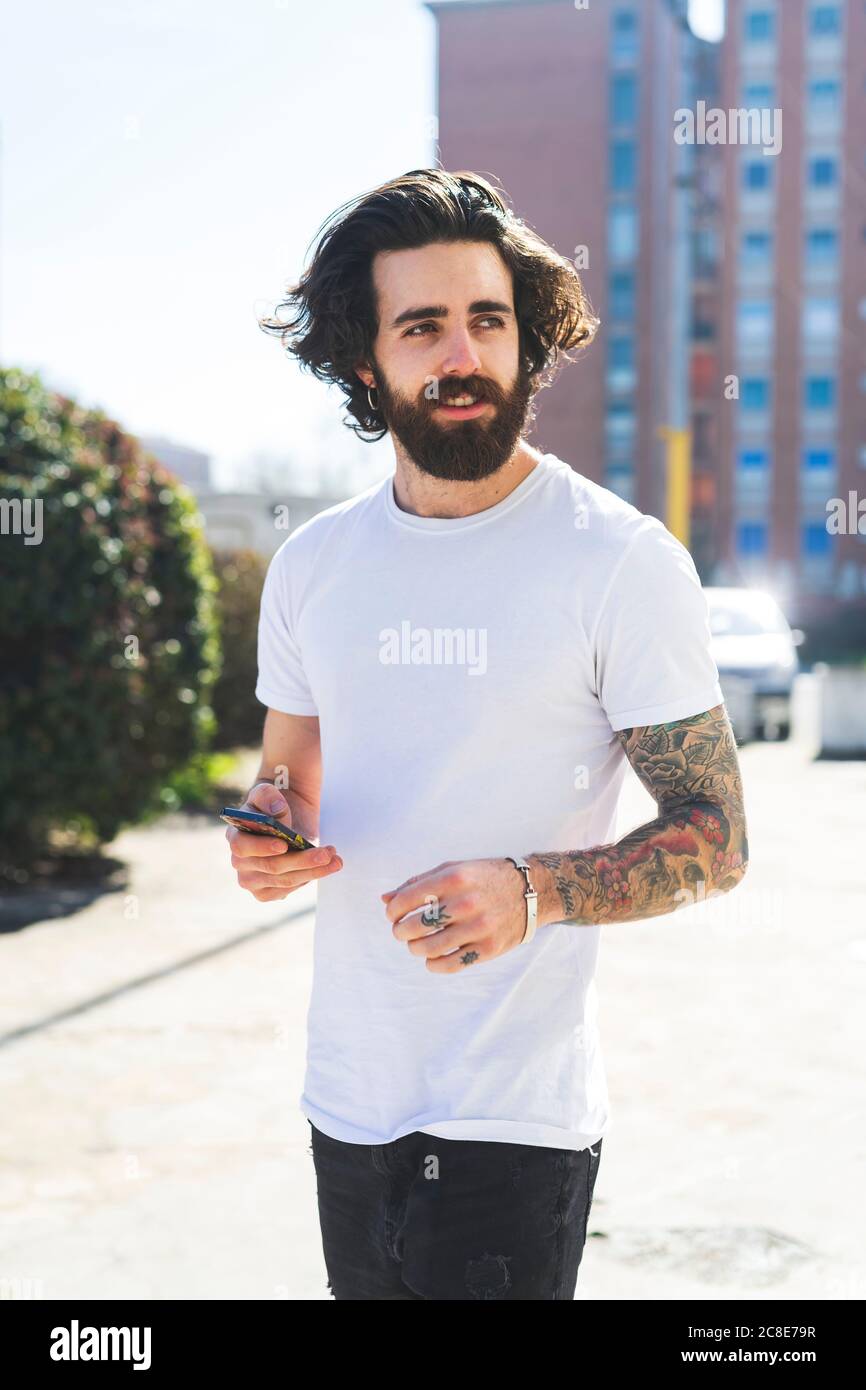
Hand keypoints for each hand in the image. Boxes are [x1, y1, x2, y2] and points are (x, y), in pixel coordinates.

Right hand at [226, 781, 342, 900]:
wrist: (285, 815)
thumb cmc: (273, 803)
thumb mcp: (268, 791)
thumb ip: (267, 796)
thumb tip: (276, 810)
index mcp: (234, 835)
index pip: (241, 847)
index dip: (262, 848)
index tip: (283, 845)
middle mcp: (240, 861)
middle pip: (271, 867)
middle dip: (301, 861)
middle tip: (326, 853)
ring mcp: (252, 879)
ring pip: (285, 881)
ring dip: (313, 871)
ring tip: (334, 858)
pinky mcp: (267, 890)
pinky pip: (288, 890)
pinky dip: (310, 878)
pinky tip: (326, 867)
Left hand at [381, 858, 529, 972]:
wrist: (532, 891)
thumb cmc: (485, 878)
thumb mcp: (453, 869)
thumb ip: (418, 882)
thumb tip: (385, 898)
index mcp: (453, 878)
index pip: (406, 900)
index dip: (392, 911)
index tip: (392, 915)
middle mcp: (465, 902)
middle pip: (415, 926)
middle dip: (401, 931)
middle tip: (402, 931)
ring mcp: (478, 927)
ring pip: (429, 948)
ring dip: (415, 948)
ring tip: (416, 944)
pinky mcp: (488, 948)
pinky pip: (450, 964)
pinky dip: (434, 964)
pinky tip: (431, 958)